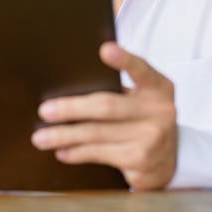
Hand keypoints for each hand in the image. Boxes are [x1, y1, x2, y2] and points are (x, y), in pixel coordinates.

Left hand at [31, 42, 176, 189]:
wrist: (170, 162)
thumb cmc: (142, 121)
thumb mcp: (141, 100)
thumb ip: (118, 90)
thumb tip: (68, 86)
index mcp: (159, 87)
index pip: (141, 68)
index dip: (124, 59)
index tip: (104, 49)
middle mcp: (160, 111)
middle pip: (107, 106)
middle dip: (70, 108)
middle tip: (44, 110)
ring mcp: (153, 138)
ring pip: (97, 134)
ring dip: (64, 135)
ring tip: (41, 137)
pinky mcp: (143, 162)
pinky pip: (100, 154)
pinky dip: (77, 153)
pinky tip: (62, 151)